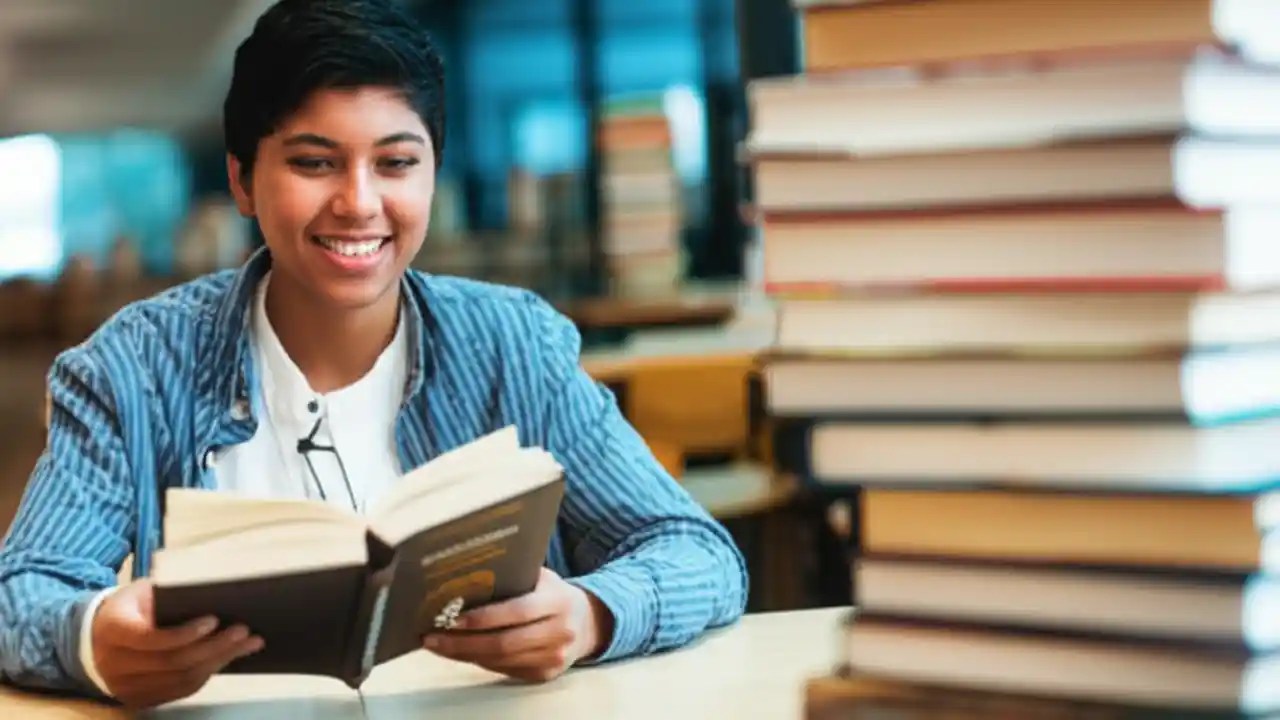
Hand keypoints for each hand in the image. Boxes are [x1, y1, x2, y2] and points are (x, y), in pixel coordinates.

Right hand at [91, 580, 263, 707]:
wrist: (96, 638)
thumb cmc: (129, 607)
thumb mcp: (141, 591)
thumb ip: (168, 594)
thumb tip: (214, 593)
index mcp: (113, 630)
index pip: (149, 638)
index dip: (184, 633)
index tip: (213, 619)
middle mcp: (114, 664)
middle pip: (172, 662)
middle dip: (214, 646)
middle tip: (244, 631)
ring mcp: (126, 687)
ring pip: (181, 679)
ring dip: (220, 661)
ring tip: (248, 644)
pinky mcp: (139, 699)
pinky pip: (181, 690)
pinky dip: (209, 673)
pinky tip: (229, 657)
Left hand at [422, 567, 612, 682]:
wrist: (587, 624)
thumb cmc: (553, 595)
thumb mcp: (541, 578)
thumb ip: (513, 577)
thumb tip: (463, 576)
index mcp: (558, 602)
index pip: (516, 611)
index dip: (481, 618)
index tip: (450, 618)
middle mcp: (559, 632)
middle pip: (503, 643)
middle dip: (462, 642)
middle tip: (432, 637)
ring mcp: (553, 657)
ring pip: (500, 660)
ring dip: (464, 655)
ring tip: (438, 645)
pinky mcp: (544, 675)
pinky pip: (504, 670)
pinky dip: (478, 661)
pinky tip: (460, 652)